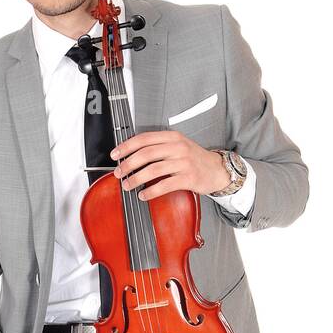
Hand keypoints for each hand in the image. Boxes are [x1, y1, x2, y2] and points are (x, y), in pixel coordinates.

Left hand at [110, 133, 228, 201]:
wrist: (217, 170)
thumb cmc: (194, 159)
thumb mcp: (178, 145)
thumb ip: (158, 146)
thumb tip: (131, 154)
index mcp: (172, 137)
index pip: (144, 139)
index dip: (126, 147)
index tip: (115, 155)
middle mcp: (178, 147)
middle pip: (146, 154)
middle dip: (128, 164)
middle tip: (118, 173)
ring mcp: (184, 163)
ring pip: (153, 170)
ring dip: (136, 179)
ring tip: (128, 185)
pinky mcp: (188, 178)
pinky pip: (164, 185)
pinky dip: (150, 191)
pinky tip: (143, 195)